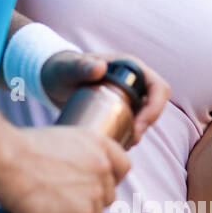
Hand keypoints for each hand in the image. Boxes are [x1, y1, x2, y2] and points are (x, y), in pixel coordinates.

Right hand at [0, 126, 129, 212]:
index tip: (96, 186)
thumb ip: (72, 153)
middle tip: (67, 206)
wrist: (6, 160)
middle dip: (90, 202)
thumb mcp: (57, 139)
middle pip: (107, 196)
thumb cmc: (19, 147)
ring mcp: (94, 194)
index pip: (122, 166)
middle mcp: (103, 168)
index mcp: (99, 144)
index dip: (110, 179)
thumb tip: (67, 171)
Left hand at [41, 50, 171, 146]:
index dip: (154, 109)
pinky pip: (132, 123)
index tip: (137, 128)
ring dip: (137, 133)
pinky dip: (128, 135)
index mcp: (131, 67)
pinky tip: (114, 147)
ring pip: (144, 117)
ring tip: (120, 146)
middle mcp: (134, 81)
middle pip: (154, 106)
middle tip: (128, 142)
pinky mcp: (120, 108)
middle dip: (145, 126)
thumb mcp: (69, 68)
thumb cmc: (62, 68)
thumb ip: (81, 65)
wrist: (52, 79)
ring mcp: (128, 95)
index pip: (159, 89)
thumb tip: (101, 68)